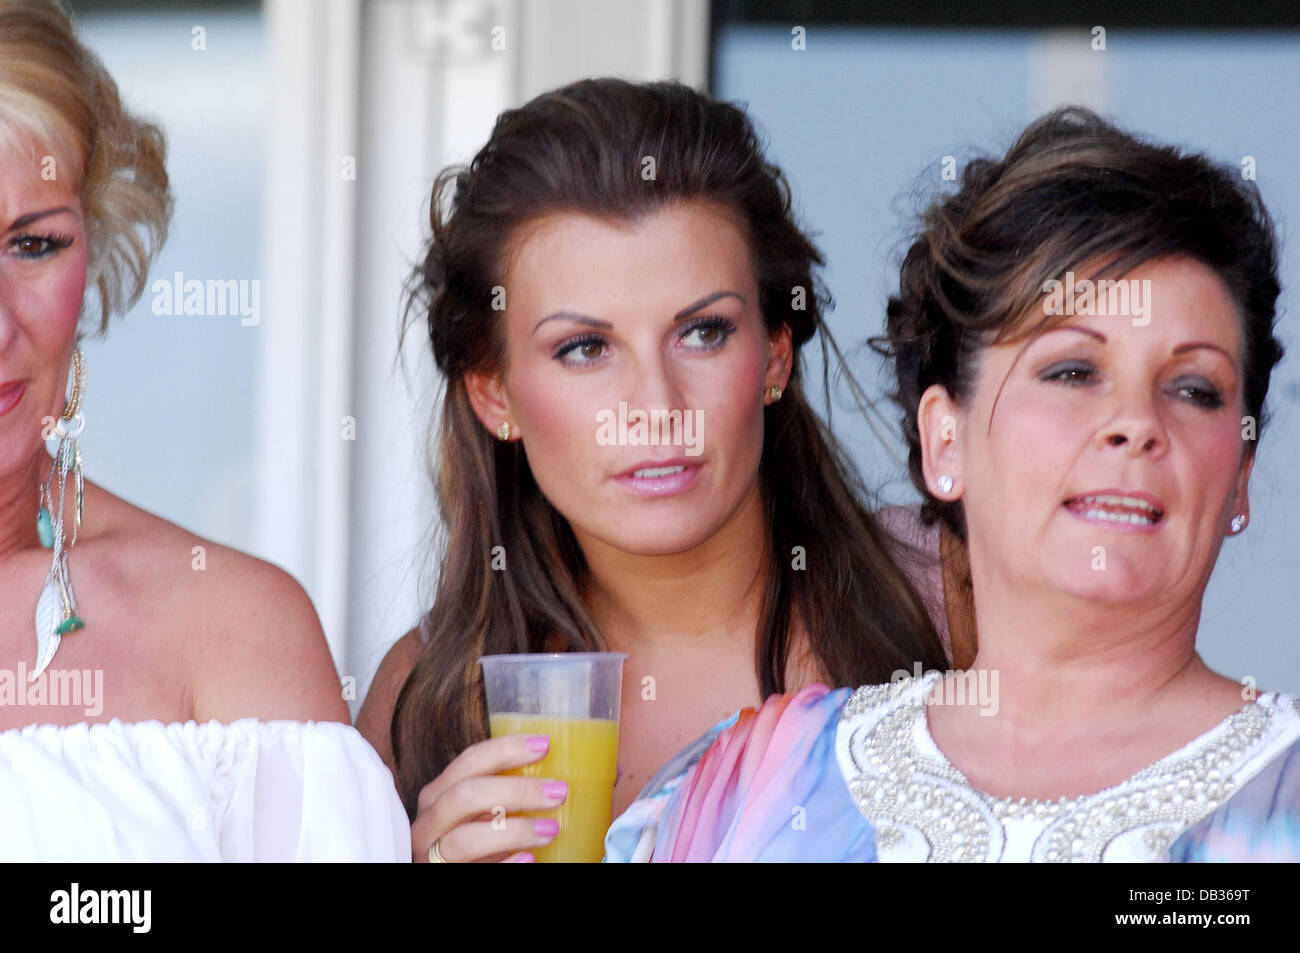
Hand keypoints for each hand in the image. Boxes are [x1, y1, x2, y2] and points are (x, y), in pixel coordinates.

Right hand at [411, 733, 566, 862]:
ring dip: (514, 831)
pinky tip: (529, 859)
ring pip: (464, 840)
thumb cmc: (471, 845)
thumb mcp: (477, 815)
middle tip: (558, 792)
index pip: (468, 762)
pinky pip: (474, 874)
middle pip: (464, 796)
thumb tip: (551, 779)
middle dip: (514, 790)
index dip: (505, 750)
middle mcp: (428, 824)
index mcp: (437, 796)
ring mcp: (431, 857)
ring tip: (551, 829)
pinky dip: (505, 865)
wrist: (454, 875)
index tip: (544, 745)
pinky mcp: (444, 879)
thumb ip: (499, 797)